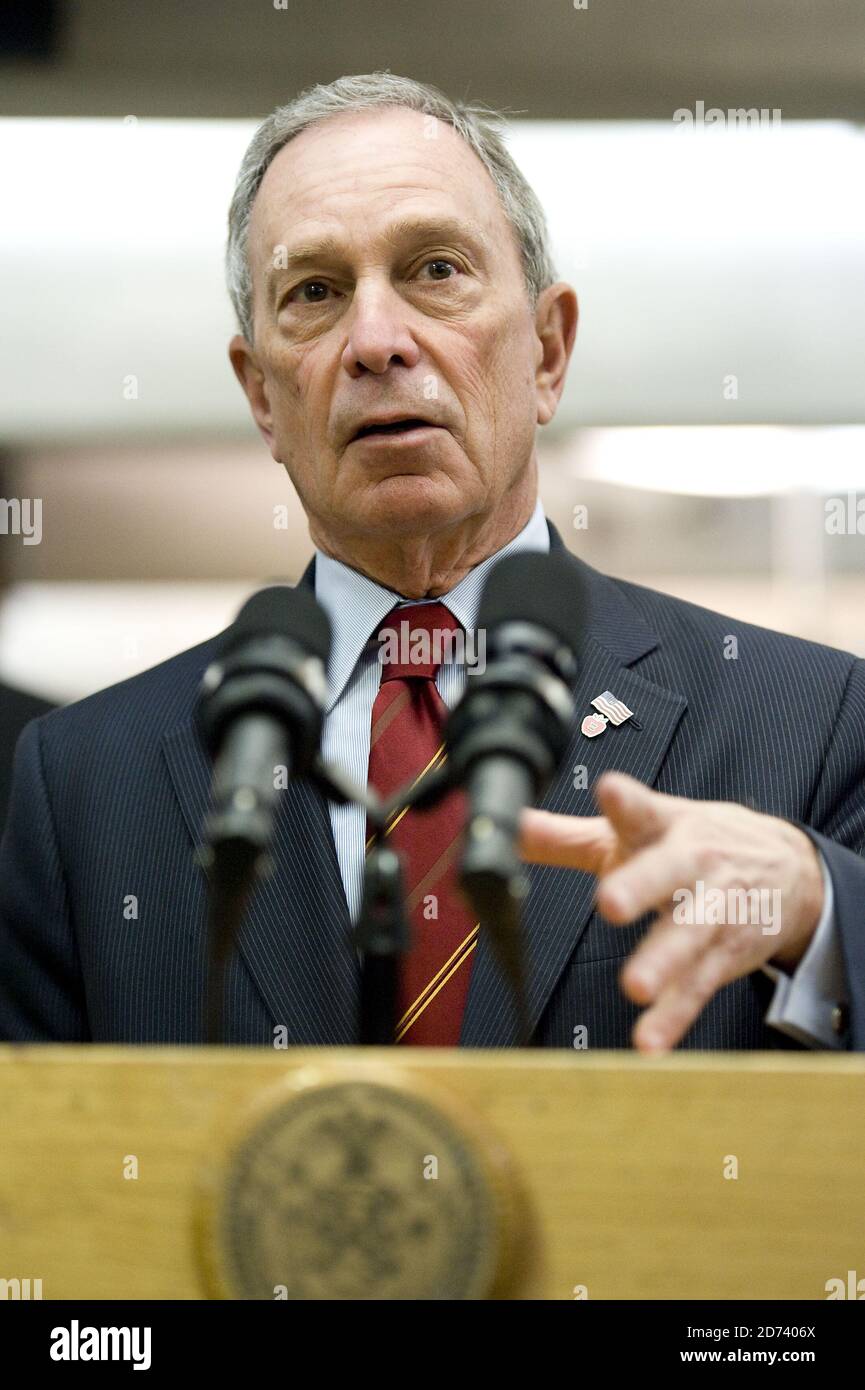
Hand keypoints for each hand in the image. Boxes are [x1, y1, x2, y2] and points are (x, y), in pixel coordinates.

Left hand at [519, 771, 824, 1052]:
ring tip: (637, 986)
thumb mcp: (637, 830)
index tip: (610, 791)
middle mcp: (692, 865)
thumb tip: (508, 826)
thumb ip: (566, 835)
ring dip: (662, 963)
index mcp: (662, 827)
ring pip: (687, 936)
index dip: (625, 801)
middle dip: (640, 886)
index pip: (642, 809)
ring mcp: (713, 911)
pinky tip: (651, 1041)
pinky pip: (697, 987)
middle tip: (610, 901)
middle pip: (666, 873)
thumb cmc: (694, 845)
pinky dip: (675, 1017)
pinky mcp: (725, 954)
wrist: (790, 869)